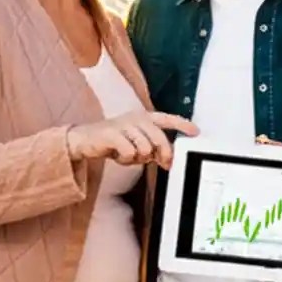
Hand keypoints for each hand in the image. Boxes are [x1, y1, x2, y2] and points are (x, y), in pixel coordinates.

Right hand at [66, 110, 197, 168]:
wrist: (85, 140)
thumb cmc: (114, 141)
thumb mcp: (136, 143)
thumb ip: (153, 148)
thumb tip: (168, 159)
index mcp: (145, 118)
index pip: (168, 119)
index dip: (183, 125)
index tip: (196, 132)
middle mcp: (136, 118)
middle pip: (159, 138)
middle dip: (164, 154)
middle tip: (163, 163)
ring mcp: (124, 124)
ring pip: (145, 147)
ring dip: (138, 158)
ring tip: (128, 156)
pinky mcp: (112, 133)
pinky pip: (129, 152)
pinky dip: (125, 160)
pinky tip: (118, 156)